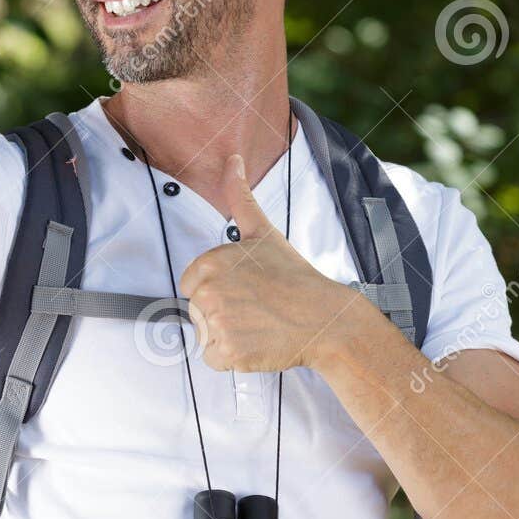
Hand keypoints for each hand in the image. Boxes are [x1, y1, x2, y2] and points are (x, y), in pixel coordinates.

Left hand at [180, 152, 359, 372]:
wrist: (326, 318)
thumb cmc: (295, 278)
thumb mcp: (263, 232)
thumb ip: (240, 197)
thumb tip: (232, 159)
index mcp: (211, 262)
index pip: (192, 285)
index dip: (218, 290)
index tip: (246, 289)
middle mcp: (209, 291)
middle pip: (197, 311)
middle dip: (223, 313)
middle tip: (257, 308)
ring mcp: (218, 322)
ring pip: (205, 335)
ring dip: (228, 335)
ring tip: (260, 324)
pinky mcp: (227, 351)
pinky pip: (214, 359)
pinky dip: (233, 358)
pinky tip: (258, 342)